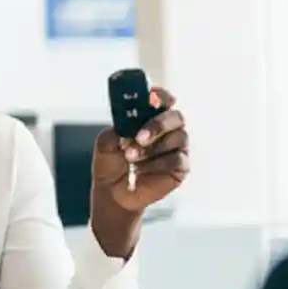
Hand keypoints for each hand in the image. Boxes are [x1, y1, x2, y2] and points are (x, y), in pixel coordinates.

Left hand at [93, 87, 189, 212]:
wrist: (112, 192)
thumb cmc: (111, 164)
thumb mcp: (106, 142)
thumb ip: (118, 128)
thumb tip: (131, 126)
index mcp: (150, 117)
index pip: (162, 99)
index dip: (160, 96)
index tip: (151, 98)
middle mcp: (168, 129)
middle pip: (176, 117)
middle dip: (158, 124)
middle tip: (139, 137)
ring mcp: (177, 148)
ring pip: (178, 137)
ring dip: (152, 148)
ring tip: (130, 157)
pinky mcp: (181, 167)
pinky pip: (177, 160)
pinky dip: (157, 164)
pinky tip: (142, 171)